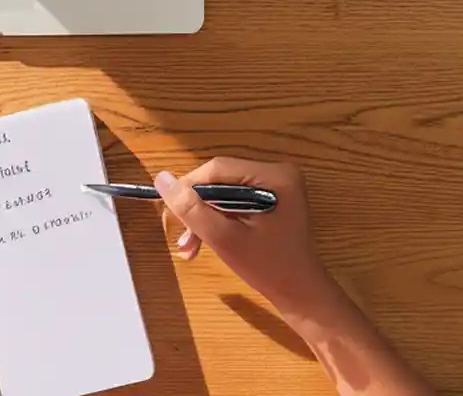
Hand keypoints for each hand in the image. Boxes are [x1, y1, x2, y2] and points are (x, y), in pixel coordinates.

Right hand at [156, 157, 324, 314]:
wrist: (300, 293)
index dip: (189, 187)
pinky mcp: (273, 198)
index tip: (170, 211)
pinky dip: (220, 219)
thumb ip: (192, 209)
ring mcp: (277, 185)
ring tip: (189, 247)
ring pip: (225, 192)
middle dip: (198, 208)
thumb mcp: (224, 238)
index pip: (218, 169)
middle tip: (180, 236)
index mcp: (274, 175)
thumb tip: (161, 178)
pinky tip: (205, 240)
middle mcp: (278, 172)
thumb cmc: (267, 267)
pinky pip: (236, 200)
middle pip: (221, 180)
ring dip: (206, 217)